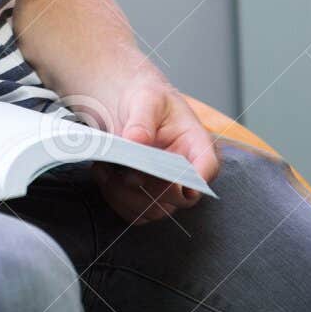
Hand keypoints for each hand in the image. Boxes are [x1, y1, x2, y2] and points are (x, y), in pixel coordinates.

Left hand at [91, 74, 220, 226]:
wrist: (129, 107)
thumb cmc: (146, 99)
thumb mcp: (146, 98)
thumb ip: (142, 119)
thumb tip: (136, 141)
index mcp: (197, 143)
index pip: (208, 166)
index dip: (197, 179)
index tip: (179, 182)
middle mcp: (187, 172)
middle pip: (179, 197)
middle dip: (148, 187)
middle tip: (123, 169)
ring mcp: (168, 189)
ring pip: (155, 211)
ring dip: (125, 195)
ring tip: (105, 168)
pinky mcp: (147, 198)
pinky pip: (135, 213)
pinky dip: (115, 199)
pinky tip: (102, 174)